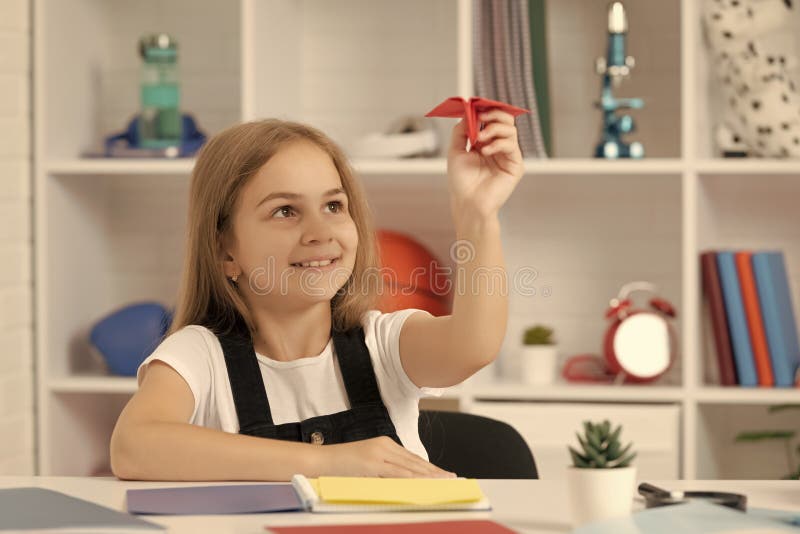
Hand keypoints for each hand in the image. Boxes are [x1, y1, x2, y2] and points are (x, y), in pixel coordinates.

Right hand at [316, 436, 455, 477]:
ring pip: (409, 467)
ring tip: (444, 482)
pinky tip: (422, 483)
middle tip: (452, 478)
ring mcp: (378, 453)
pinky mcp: (371, 463)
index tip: (445, 474)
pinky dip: (411, 478)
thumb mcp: (366, 466)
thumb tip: (404, 482)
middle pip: (415, 462)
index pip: (412, 458)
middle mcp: (384, 446)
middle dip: (435, 471)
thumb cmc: (340, 466)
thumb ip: (384, 471)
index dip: (430, 467)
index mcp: (384, 444)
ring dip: (428, 476)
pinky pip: (396, 473)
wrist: (319, 461)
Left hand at [447, 110, 523, 219]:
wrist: (467, 202)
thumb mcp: (455, 151)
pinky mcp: (515, 165)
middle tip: (481, 116)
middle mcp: (498, 147)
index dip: (487, 109)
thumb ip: (461, 131)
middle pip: (505, 120)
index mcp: (485, 143)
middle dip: (494, 114)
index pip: (492, 119)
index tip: (477, 105)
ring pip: (510, 130)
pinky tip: (485, 150)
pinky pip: (512, 145)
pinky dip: (498, 143)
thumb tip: (468, 113)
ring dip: (494, 129)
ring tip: (479, 138)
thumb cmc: (461, 181)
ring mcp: (508, 155)